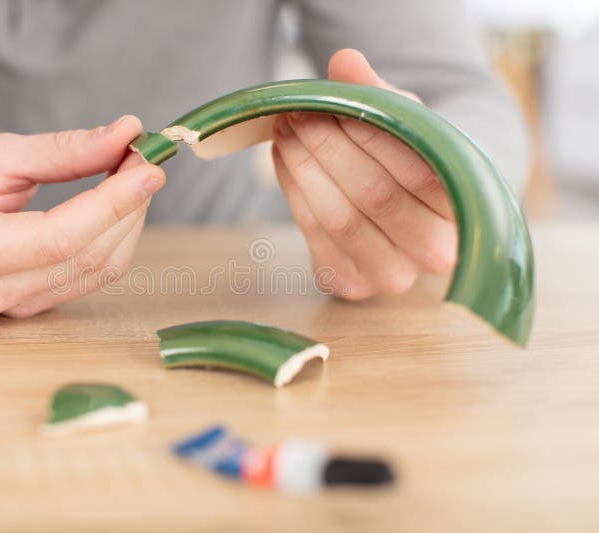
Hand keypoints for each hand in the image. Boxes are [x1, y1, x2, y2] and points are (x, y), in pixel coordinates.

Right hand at [0, 116, 164, 318]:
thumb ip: (62, 150)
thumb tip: (126, 134)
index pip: (59, 238)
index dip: (112, 203)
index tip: (149, 167)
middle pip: (85, 256)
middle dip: (127, 205)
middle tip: (145, 159)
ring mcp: (11, 309)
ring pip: (98, 270)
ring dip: (127, 221)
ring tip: (132, 177)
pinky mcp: (33, 309)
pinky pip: (92, 278)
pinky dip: (115, 239)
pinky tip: (117, 207)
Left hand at [272, 49, 455, 299]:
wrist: (416, 212)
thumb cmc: (417, 159)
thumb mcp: (410, 122)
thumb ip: (381, 94)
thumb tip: (344, 62)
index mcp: (466, 209)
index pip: (416, 170)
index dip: (364, 133)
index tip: (327, 104)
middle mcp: (436, 253)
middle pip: (372, 196)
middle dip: (325, 149)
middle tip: (295, 116)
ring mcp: (393, 277)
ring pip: (337, 219)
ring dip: (303, 169)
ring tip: (285, 133)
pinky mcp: (353, 286)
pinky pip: (314, 237)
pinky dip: (294, 194)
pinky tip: (287, 162)